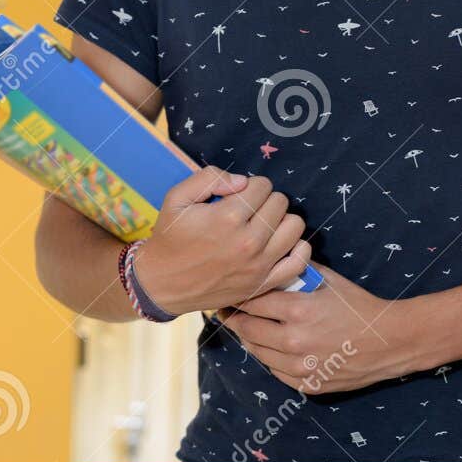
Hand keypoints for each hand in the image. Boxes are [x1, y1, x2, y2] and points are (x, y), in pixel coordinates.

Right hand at [133, 164, 311, 315]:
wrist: (162, 282)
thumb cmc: (170, 237)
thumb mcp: (177, 197)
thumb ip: (210, 177)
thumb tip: (243, 181)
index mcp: (228, 217)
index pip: (263, 185)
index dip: (249, 186)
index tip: (236, 197)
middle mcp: (248, 241)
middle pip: (280, 202)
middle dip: (264, 201)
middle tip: (247, 211)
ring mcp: (258, 265)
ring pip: (295, 226)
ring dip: (281, 221)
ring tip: (262, 226)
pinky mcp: (262, 284)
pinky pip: (299, 261)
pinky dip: (296, 248)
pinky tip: (279, 243)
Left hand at [218, 264, 426, 393]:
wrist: (388, 341)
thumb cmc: (359, 306)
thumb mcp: (330, 281)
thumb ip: (299, 271)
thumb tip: (276, 258)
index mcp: (297, 311)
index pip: (252, 302)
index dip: (237, 296)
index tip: (228, 291)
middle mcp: (293, 341)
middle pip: (247, 329)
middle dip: (233, 318)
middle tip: (223, 310)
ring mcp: (299, 367)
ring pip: (257, 352)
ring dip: (248, 338)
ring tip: (242, 326)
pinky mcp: (305, 384)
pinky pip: (275, 370)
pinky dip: (269, 357)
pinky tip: (268, 346)